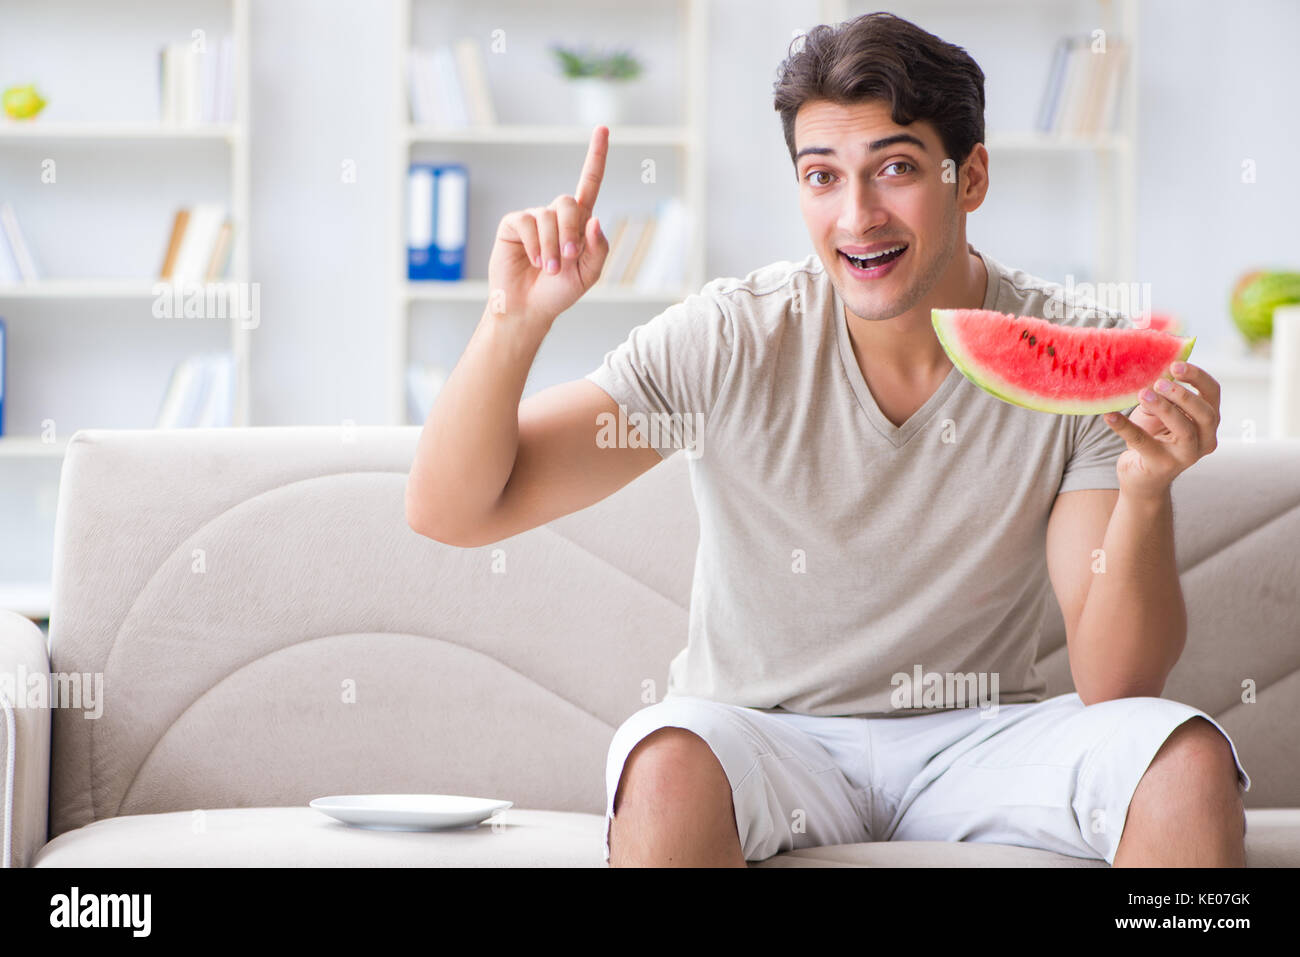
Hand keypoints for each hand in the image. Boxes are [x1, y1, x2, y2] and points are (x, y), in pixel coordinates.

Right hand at [486, 125, 610, 327]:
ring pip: (548, 216)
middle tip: (567, 257)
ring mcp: (533, 218)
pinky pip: (527, 223)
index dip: (596, 156)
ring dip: (552, 246)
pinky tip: (534, 261)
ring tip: (548, 268)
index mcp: (579, 223)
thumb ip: (598, 247)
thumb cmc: (560, 292)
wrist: (530, 307)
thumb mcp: (589, 273)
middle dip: (570, 231)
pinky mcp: (513, 225)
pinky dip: (535, 244)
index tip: (602, 129)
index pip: (590, 183)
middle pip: (568, 202)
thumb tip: (594, 219)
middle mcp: (556, 215)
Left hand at [1102, 360, 1221, 500]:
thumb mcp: (1158, 411)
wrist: (1141, 476)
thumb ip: (1162, 393)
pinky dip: (1125, 427)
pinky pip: (1143, 443)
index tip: (1175, 365)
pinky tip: (1109, 415)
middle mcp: (1205, 440)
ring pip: (1184, 429)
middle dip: (1183, 394)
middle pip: (1205, 413)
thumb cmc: (1153, 436)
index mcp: (1208, 421)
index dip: (1197, 377)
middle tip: (1158, 383)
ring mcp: (1186, 456)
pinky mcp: (1161, 466)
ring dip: (1164, 409)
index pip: (1213, 393)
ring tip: (1142, 394)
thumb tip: (1151, 367)